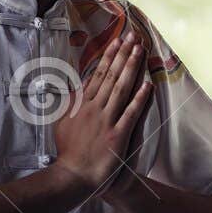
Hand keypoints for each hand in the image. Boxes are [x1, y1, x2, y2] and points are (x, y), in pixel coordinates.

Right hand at [49, 31, 152, 195]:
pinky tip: (148, 83)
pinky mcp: (117, 135)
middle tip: (133, 35)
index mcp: (81, 104)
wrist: (73, 177)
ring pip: (120, 88)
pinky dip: (139, 98)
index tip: (117, 40)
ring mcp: (106, 121)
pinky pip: (130, 113)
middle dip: (122, 54)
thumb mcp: (64, 123)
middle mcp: (93, 108)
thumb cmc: (70, 152)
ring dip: (131, 67)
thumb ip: (71, 104)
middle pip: (110, 76)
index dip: (109, 56)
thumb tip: (75, 87)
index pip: (97, 74)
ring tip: (140, 50)